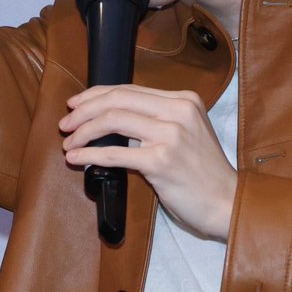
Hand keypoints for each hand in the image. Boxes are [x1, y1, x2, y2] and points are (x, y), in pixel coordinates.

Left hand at [59, 86, 236, 240]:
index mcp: (184, 100)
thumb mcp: (186, 133)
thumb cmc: (203, 173)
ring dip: (83, 131)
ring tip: (69, 142)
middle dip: (84, 110)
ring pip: (112, 121)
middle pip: (117, 100)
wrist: (226, 202)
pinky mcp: (161, 161)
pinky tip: (77, 158)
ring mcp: (171, 135)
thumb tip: (110, 119)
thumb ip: (157, 120)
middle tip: (65, 124)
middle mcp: (178, 111)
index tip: (76, 105)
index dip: (96, 95)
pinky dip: (90, 155)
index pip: (129, 90)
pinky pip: (115, 154)